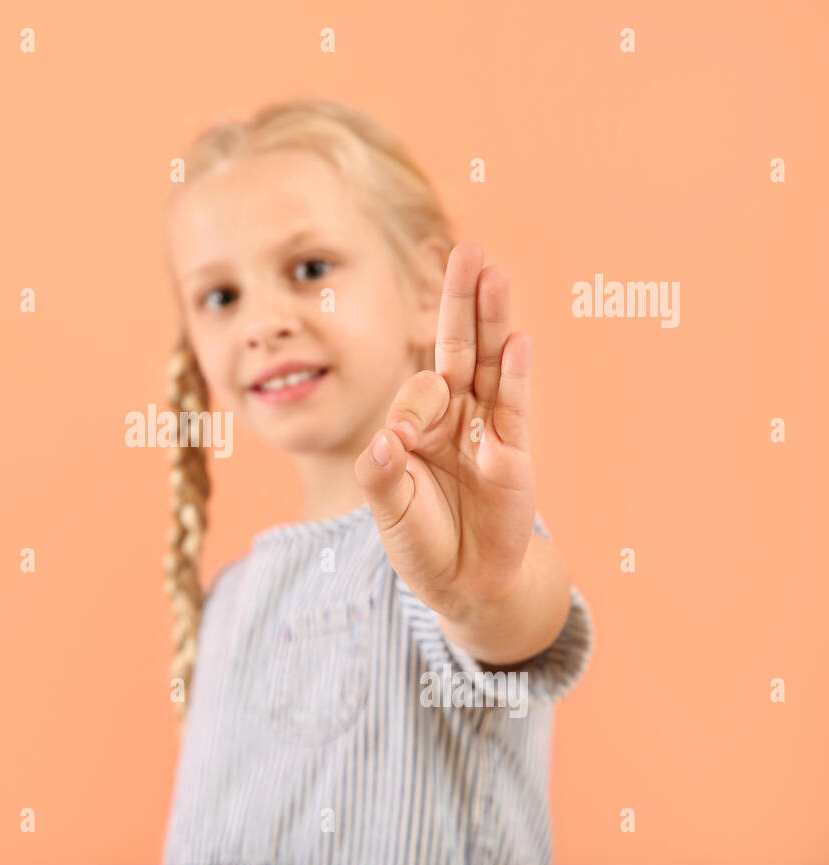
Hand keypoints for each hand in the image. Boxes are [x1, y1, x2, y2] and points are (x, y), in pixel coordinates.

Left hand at [354, 241, 535, 624]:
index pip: (414, 389)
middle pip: (458, 347)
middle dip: (460, 300)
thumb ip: (379, 474)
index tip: (401, 443)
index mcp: (417, 424)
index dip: (409, 408)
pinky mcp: (513, 453)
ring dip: (492, 319)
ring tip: (494, 272)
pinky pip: (514, 407)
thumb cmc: (422, 541)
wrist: (464, 583)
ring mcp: (487, 430)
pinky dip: (517, 374)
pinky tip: (519, 338)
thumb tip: (385, 441)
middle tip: (465, 249)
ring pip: (492, 364)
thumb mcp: (387, 509)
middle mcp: (454, 416)